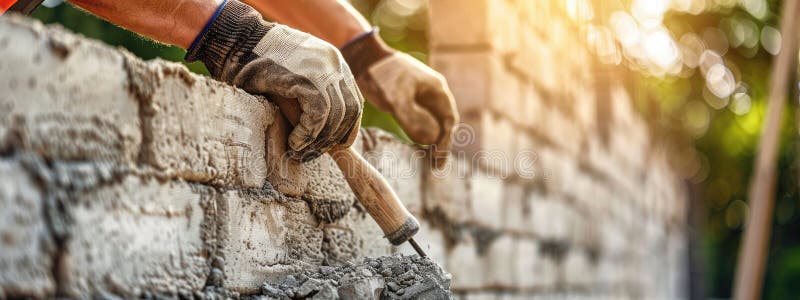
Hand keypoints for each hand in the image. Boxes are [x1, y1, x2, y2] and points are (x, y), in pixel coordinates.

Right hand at [186, 0, 362, 161]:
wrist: (235, 40)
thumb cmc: (254, 62)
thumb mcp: (292, 77)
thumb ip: (309, 96)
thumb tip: (320, 133)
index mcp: (332, 61)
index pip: (353, 101)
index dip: (347, 127)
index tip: (335, 144)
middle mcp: (333, 63)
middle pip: (351, 110)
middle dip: (334, 137)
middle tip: (314, 152)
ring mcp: (323, 69)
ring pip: (337, 115)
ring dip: (319, 140)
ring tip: (300, 151)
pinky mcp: (307, 78)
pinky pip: (319, 114)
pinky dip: (308, 134)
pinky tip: (294, 143)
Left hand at [342, 32, 457, 167]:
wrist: (366, 60)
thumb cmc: (384, 75)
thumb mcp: (397, 96)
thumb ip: (412, 117)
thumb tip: (427, 140)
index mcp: (437, 90)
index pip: (448, 119)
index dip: (446, 139)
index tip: (439, 155)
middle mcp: (431, 95)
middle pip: (442, 124)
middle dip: (442, 145)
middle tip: (438, 166)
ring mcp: (419, 99)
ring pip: (432, 124)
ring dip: (433, 143)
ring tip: (432, 164)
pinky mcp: (406, 103)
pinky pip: (419, 123)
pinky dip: (421, 137)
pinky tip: (419, 149)